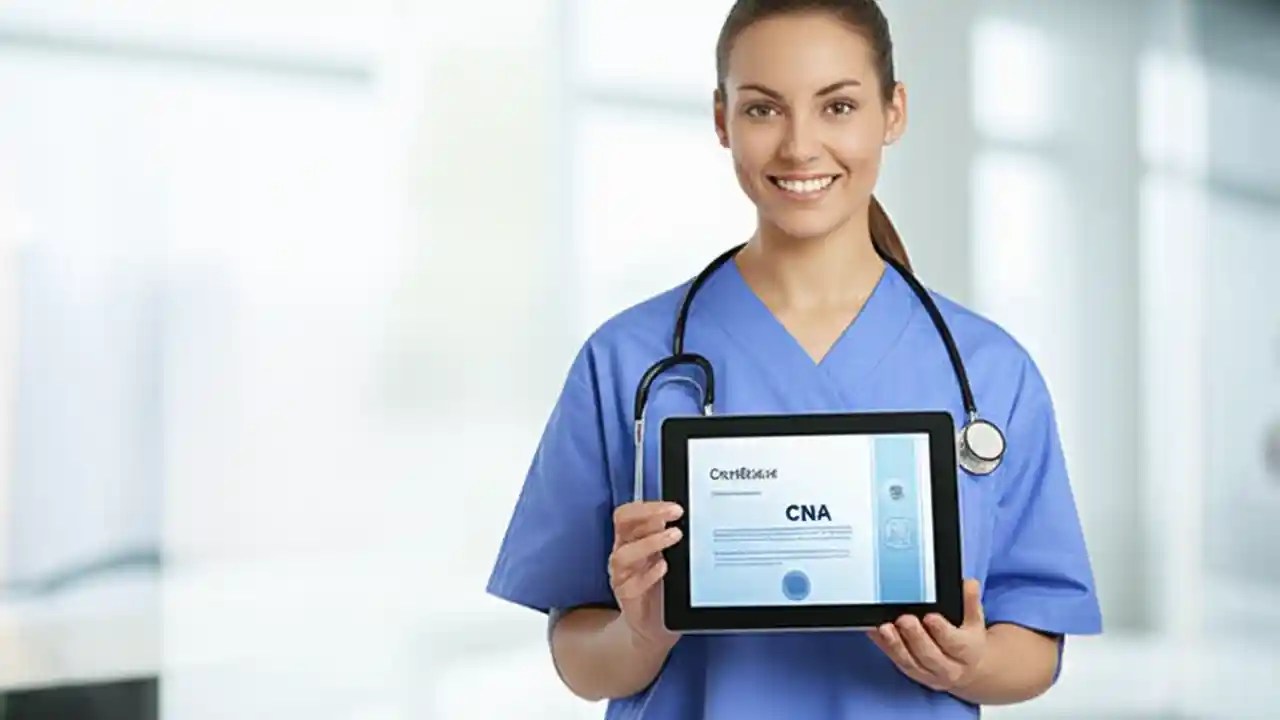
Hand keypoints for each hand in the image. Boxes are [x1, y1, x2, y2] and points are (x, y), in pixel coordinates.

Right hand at [608, 501, 683, 651]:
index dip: (649, 507)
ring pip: (624, 554)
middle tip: (675, 514)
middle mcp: (623, 551)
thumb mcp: (667, 555)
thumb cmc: (662, 584)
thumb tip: (681, 515)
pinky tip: (664, 568)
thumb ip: (667, 535)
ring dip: (650, 542)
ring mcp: (622, 574)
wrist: (654, 623)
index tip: (676, 508)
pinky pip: (631, 585)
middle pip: (623, 523)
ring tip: (674, 536)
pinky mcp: (626, 596)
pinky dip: (648, 574)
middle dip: (648, 514)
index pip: (629, 513)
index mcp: (631, 538)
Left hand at [869, 579, 988, 692]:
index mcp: (968, 654)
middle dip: (916, 637)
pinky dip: (883, 646)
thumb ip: (971, 602)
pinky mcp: (911, 672)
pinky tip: (873, 630)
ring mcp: (928, 673)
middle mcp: (949, 668)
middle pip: (930, 655)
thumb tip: (968, 584)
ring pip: (909, 661)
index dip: (942, 631)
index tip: (930, 617)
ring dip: (895, 645)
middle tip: (904, 619)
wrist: (968, 671)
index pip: (955, 644)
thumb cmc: (968, 641)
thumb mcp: (975, 621)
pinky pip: (895, 660)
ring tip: (884, 628)